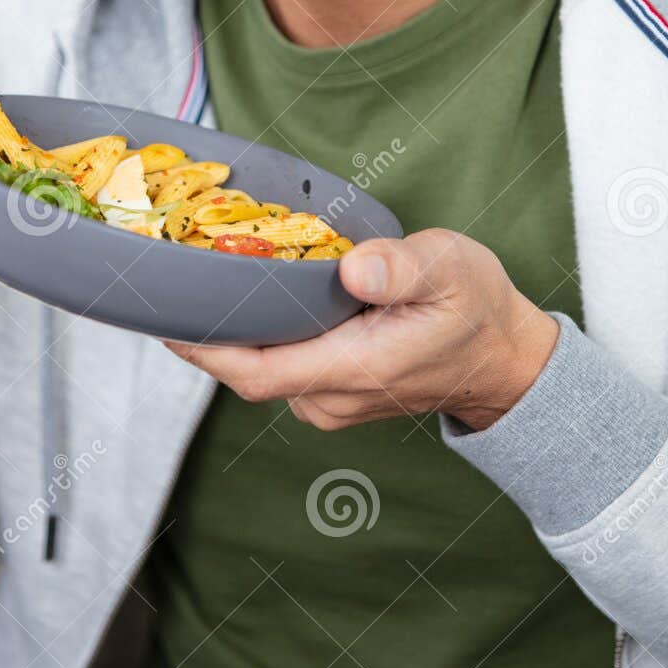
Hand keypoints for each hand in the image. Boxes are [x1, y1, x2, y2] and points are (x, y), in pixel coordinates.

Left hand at [165, 229, 559, 432]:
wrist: (505, 361)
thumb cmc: (479, 311)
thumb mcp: (451, 271)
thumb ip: (400, 269)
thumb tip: (354, 267)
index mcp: (352, 369)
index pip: (254, 371)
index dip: (202, 346)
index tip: (162, 311)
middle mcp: (329, 397)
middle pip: (242, 368)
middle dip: (201, 328)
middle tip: (162, 273)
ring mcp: (328, 400)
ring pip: (257, 366)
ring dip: (225, 328)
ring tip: (191, 273)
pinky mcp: (329, 390)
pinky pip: (275, 363)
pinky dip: (251, 332)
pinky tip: (238, 292)